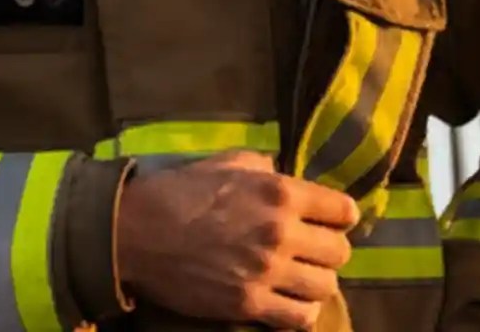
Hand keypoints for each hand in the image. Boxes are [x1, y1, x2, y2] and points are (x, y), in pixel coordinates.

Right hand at [115, 150, 359, 329]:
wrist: (136, 232)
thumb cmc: (179, 191)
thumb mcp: (225, 163)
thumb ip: (263, 167)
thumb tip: (282, 173)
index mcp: (280, 192)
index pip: (343, 210)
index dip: (339, 216)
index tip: (330, 220)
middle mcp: (281, 232)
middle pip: (340, 252)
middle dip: (329, 250)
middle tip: (312, 250)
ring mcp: (267, 271)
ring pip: (326, 286)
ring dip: (316, 282)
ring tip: (302, 278)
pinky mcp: (249, 304)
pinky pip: (300, 317)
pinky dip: (301, 312)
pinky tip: (290, 303)